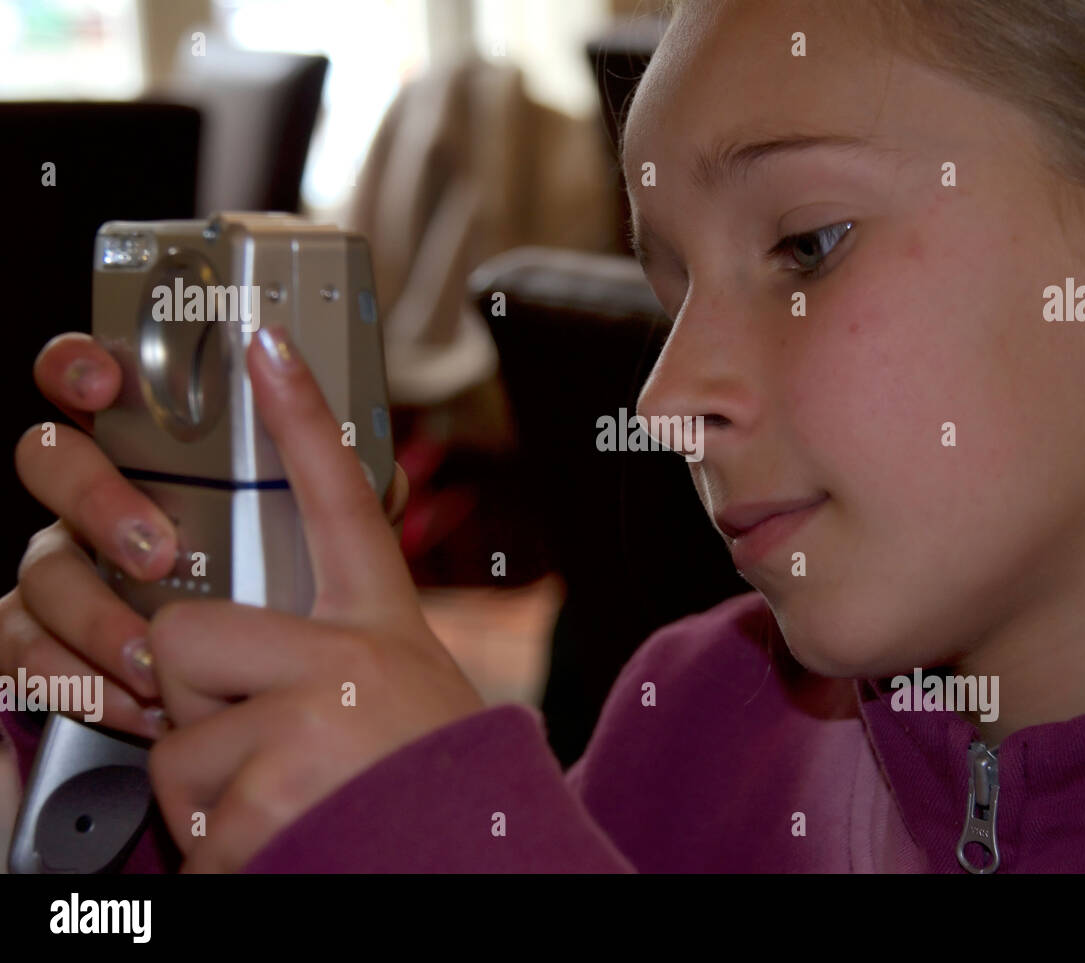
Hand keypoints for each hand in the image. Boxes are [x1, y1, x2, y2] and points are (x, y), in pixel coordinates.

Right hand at [1, 331, 409, 742]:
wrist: (263, 699)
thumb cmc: (291, 598)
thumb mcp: (332, 542)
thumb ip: (349, 499)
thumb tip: (386, 476)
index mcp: (157, 455)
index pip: (96, 384)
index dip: (82, 367)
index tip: (105, 383)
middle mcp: (98, 500)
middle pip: (49, 461)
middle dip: (96, 499)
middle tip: (160, 552)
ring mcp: (64, 567)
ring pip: (38, 570)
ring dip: (94, 614)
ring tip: (152, 657)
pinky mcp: (42, 640)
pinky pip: (24, 653)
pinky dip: (75, 681)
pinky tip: (133, 700)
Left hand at [146, 327, 484, 871]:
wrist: (479, 861)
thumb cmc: (430, 779)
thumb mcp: (400, 690)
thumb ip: (323, 653)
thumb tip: (200, 646)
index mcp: (381, 625)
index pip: (342, 499)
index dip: (303, 415)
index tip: (267, 343)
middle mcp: (353, 660)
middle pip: (186, 638)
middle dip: (194, 704)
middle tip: (264, 745)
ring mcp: (313, 726)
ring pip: (174, 746)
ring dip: (210, 796)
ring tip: (292, 808)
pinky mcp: (274, 800)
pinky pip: (186, 826)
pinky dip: (221, 855)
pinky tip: (289, 847)